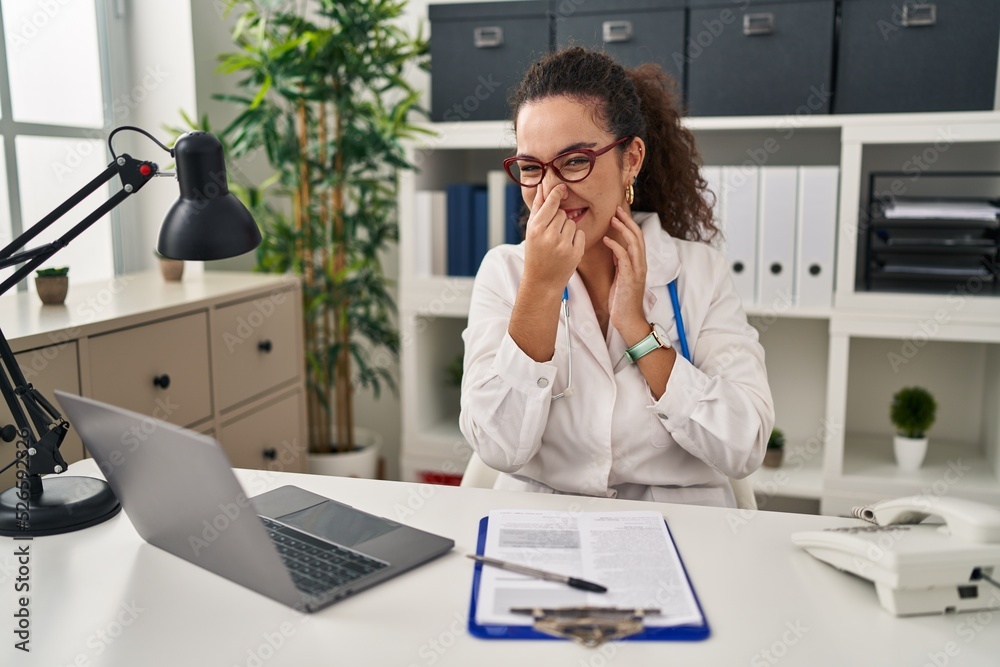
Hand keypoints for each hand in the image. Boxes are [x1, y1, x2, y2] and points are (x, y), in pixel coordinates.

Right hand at [522, 184, 585, 292]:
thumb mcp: (531, 231)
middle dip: (559, 219)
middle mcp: (550, 236)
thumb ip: (537, 208)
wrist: (542, 281)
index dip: (557, 193)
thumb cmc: (535, 253)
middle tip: (551, 233)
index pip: (551, 203)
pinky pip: (580, 234)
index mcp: (536, 229)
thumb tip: (541, 187)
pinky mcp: (576, 253)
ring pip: (572, 223)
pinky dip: (575, 239)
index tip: (562, 187)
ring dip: (567, 229)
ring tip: (557, 242)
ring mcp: (564, 245)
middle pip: (562, 213)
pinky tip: (566, 248)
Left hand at [603, 206, 648, 338]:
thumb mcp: (620, 277)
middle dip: (628, 221)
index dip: (629, 224)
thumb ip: (620, 263)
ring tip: (613, 219)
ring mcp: (637, 271)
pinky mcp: (630, 278)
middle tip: (617, 209)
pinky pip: (624, 257)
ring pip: (634, 243)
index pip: (637, 238)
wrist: (628, 320)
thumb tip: (614, 249)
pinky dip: (616, 246)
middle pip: (638, 236)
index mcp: (639, 263)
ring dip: (623, 229)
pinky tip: (606, 239)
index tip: (618, 213)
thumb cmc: (622, 300)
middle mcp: (641, 264)